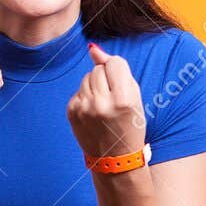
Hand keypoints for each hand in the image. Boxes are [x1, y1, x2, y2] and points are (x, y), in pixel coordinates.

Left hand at [66, 41, 146, 157]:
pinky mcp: (72, 113)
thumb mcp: (133, 96)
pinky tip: (93, 112)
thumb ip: (115, 69)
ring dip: (94, 86)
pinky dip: (85, 97)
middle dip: (105, 78)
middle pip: (97, 69)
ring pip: (86, 78)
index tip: (121, 84)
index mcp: (123, 100)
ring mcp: (84, 109)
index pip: (114, 63)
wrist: (115, 157)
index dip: (118, 70)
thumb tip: (92, 48)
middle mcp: (102, 104)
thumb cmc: (129, 123)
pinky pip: (78, 91)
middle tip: (112, 97)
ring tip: (103, 104)